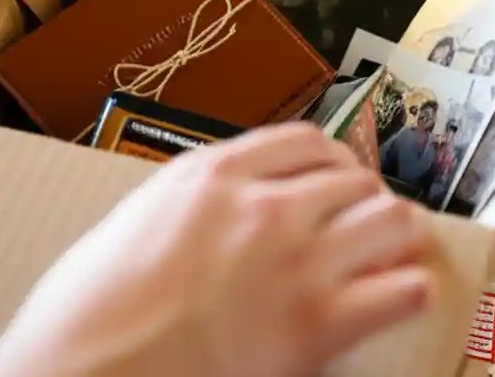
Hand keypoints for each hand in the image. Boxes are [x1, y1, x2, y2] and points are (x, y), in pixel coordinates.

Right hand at [0, 124, 435, 376]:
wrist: (88, 372)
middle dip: (365, 198)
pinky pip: (402, 290)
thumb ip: (188, 206)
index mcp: (211, 176)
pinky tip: (399, 296)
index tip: (337, 176)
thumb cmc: (86, 314)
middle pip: (354, 178)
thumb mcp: (130, 222)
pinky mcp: (317, 324)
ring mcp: (296, 262)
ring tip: (392, 253)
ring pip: (390, 221)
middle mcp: (263, 207)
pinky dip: (408, 291)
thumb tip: (217, 214)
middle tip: (365, 221)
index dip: (332, 159)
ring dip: (395, 236)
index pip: (303, 142)